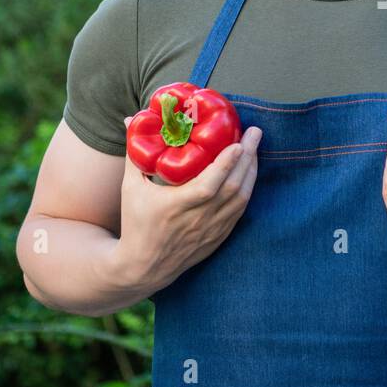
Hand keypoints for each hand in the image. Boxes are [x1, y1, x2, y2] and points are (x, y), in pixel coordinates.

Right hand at [108, 112, 260, 288]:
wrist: (144, 266)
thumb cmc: (136, 223)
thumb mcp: (130, 188)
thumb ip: (134, 153)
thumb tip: (132, 119)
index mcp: (175, 207)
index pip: (207, 186)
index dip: (224, 165)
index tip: (237, 144)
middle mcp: (198, 219)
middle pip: (231, 188)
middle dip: (248, 158)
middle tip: (255, 133)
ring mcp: (212, 230)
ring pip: (241, 199)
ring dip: (251, 171)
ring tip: (255, 147)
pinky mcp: (219, 237)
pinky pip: (240, 210)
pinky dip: (247, 188)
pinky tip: (249, 172)